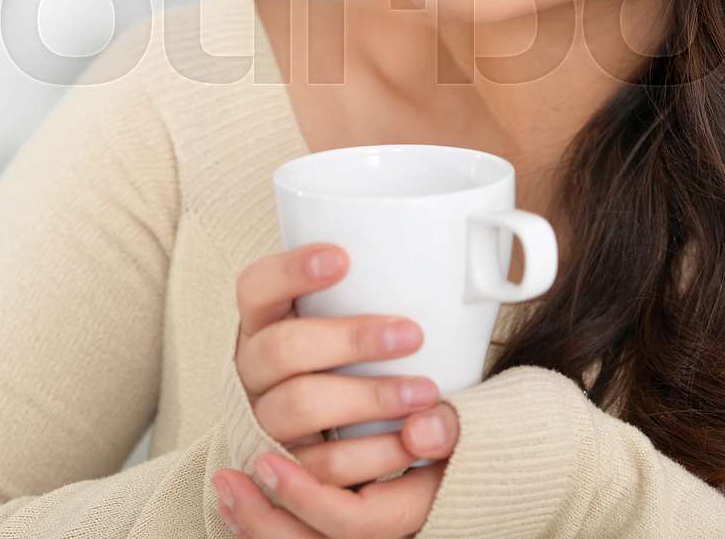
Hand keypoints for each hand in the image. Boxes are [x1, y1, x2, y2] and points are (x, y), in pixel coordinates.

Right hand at [212, 240, 462, 534]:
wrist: (320, 435)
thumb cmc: (346, 359)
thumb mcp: (341, 319)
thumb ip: (375, 292)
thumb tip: (472, 254)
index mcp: (260, 322)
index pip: (256, 287)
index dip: (290, 271)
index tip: (343, 257)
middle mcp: (252, 370)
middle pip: (281, 349)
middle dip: (349, 339)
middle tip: (412, 334)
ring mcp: (263, 420)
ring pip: (299, 407)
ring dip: (367, 398)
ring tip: (425, 393)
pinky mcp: (288, 469)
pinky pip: (321, 466)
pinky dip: (372, 455)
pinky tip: (412, 441)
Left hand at [213, 403, 461, 537]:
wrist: (447, 458)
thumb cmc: (445, 436)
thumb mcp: (455, 429)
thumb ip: (445, 428)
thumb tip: (421, 430)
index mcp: (412, 514)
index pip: (355, 523)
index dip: (308, 498)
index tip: (268, 463)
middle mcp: (384, 533)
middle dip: (266, 518)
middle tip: (230, 479)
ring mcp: (351, 535)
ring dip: (254, 524)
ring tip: (224, 485)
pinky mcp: (329, 529)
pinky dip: (261, 527)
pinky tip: (235, 502)